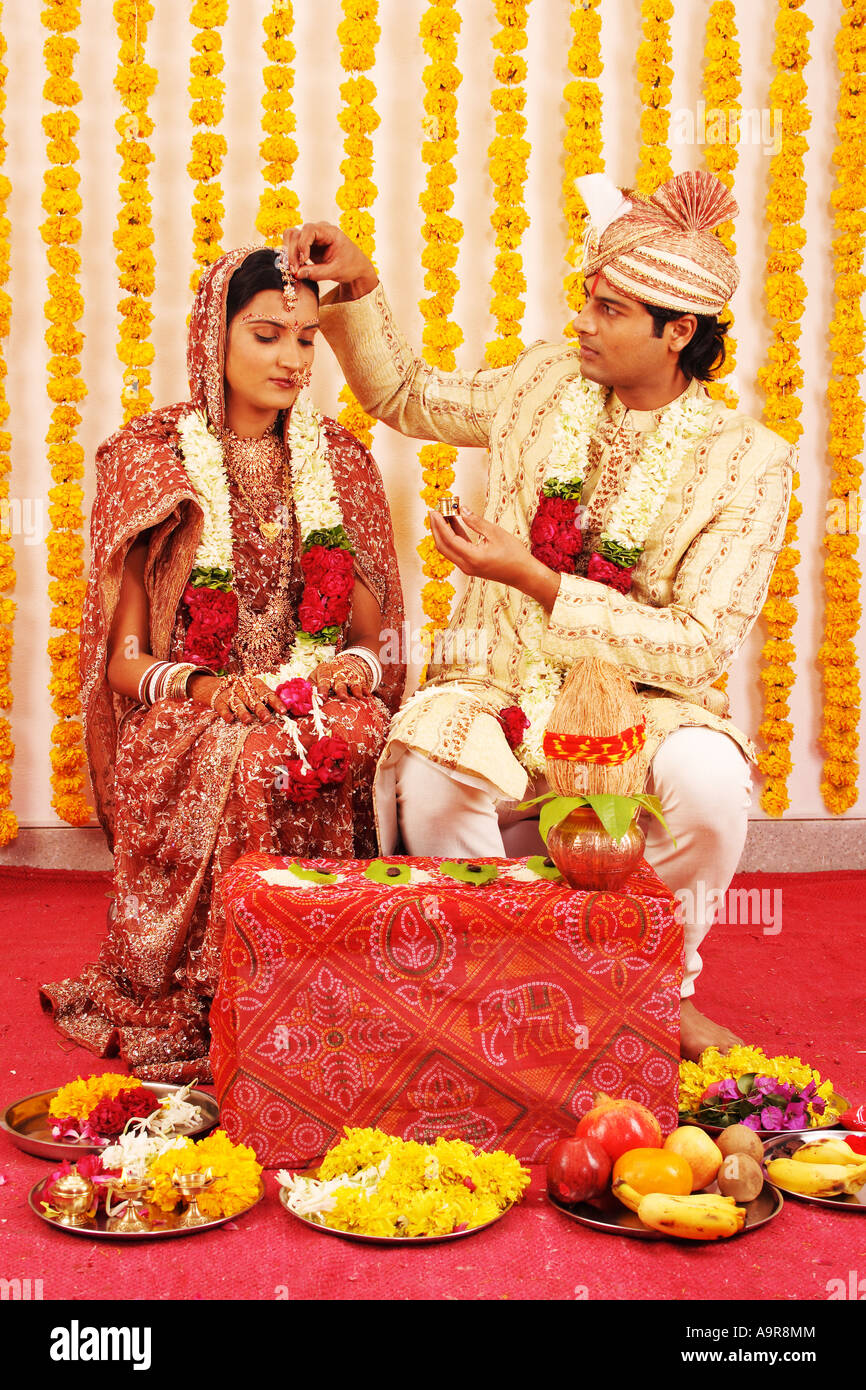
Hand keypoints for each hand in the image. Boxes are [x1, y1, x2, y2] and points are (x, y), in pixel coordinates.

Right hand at [188, 673, 287, 725]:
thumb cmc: (246, 693)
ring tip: (248, 721)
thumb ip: (269, 700)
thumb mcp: (257, 692)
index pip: (268, 693)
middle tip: (267, 718)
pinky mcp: (220, 702)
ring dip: (243, 713)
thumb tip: (286, 711)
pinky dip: (226, 714)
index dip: (276, 702)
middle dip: (260, 709)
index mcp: (255, 685)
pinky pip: (223, 708)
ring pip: (238, 704)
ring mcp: (231, 695)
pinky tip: (230, 720)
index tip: (283, 711)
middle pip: (253, 700)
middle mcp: (243, 688)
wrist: (220, 688)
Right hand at [281, 222, 377, 298]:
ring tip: (294, 270)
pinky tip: (295, 268)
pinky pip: (293, 246)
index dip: (303, 243)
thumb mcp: (336, 271)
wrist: (355, 268)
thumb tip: (296, 274)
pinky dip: (290, 256)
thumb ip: (317, 273)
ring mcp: (311, 237)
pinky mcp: (307, 245)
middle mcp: (318, 231)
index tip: (303, 259)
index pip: (309, 230)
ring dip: (289, 253)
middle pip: (297, 233)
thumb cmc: (350, 266)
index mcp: (330, 232)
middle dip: (293, 252)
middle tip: (294, 270)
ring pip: (291, 237)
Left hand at [310, 655, 372, 699]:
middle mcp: (336, 671)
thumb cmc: (322, 678)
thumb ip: (308, 689)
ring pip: (352, 681)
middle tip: (343, 697)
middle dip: (341, 689)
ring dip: (356, 689)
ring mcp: (348, 674)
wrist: (337, 667)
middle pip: (339, 679)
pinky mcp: (357, 678)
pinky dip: (365, 689)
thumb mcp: (313, 680)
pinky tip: (368, 695)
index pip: (323, 679)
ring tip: (359, 697)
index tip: (322, 698)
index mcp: (323, 671)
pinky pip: (362, 683)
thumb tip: (300, 701)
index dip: (322, 688)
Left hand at [428, 508, 561, 611]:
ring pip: (448, 549)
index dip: (439, 524)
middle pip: (443, 546)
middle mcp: (466, 565)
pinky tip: (454, 523)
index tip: (434, 510)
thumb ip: (476, 522)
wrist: (524, 575)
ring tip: (443, 514)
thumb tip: (461, 510)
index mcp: (472, 558)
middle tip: (434, 511)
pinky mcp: (470, 566)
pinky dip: (452, 538)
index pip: (448, 539)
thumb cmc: (514, 554)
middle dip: (436, 528)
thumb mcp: (496, 533)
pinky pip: (456, 551)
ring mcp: (467, 567)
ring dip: (443, 533)